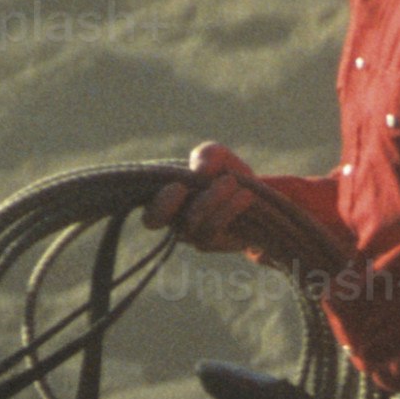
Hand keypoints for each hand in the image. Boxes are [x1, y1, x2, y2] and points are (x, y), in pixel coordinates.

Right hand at [145, 140, 279, 260]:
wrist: (256, 197)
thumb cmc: (227, 174)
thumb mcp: (219, 157)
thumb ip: (208, 155)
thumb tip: (200, 171)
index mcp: (163, 192)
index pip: (143, 199)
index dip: (155, 199)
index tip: (178, 186)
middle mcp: (170, 215)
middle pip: (152, 219)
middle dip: (164, 205)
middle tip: (182, 187)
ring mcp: (189, 233)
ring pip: (189, 224)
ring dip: (210, 199)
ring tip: (231, 181)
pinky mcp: (211, 242)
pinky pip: (212, 229)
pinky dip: (229, 209)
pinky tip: (245, 195)